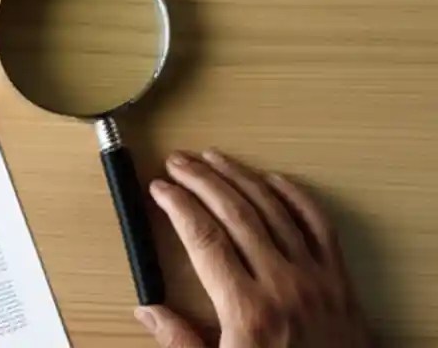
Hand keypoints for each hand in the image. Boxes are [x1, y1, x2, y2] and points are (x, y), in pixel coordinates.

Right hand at [140, 150, 372, 347]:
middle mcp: (282, 287)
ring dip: (240, 178)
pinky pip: (318, 225)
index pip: (203, 239)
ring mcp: (315, 280)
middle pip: (235, 214)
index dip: (177, 206)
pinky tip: (273, 179)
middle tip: (178, 162)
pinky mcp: (340, 282)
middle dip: (202, 181)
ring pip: (274, 210)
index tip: (159, 189)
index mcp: (247, 313)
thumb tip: (147, 311)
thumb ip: (180, 343)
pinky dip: (295, 196)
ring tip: (214, 158)